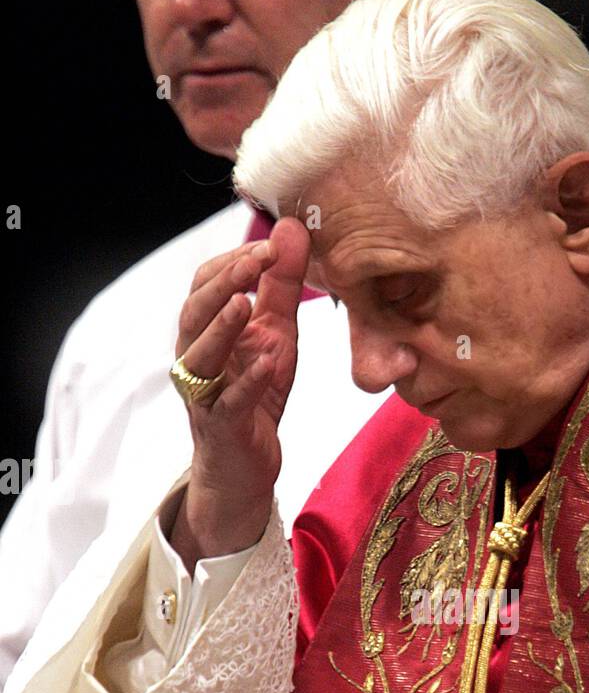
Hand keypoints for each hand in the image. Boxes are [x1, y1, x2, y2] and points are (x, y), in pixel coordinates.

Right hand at [168, 217, 311, 570]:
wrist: (244, 464)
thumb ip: (281, 285)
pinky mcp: (224, 425)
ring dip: (223, 327)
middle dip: (223, 283)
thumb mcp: (275, 333)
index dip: (233, 261)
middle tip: (255, 259)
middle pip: (195, 312)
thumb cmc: (255, 392)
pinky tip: (267, 362)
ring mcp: (206, 393)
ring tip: (245, 302)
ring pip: (202, 355)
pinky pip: (231, 401)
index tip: (270, 244)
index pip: (205, 284)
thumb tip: (290, 228)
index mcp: (205, 330)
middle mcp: (196, 357)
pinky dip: (248, 381)